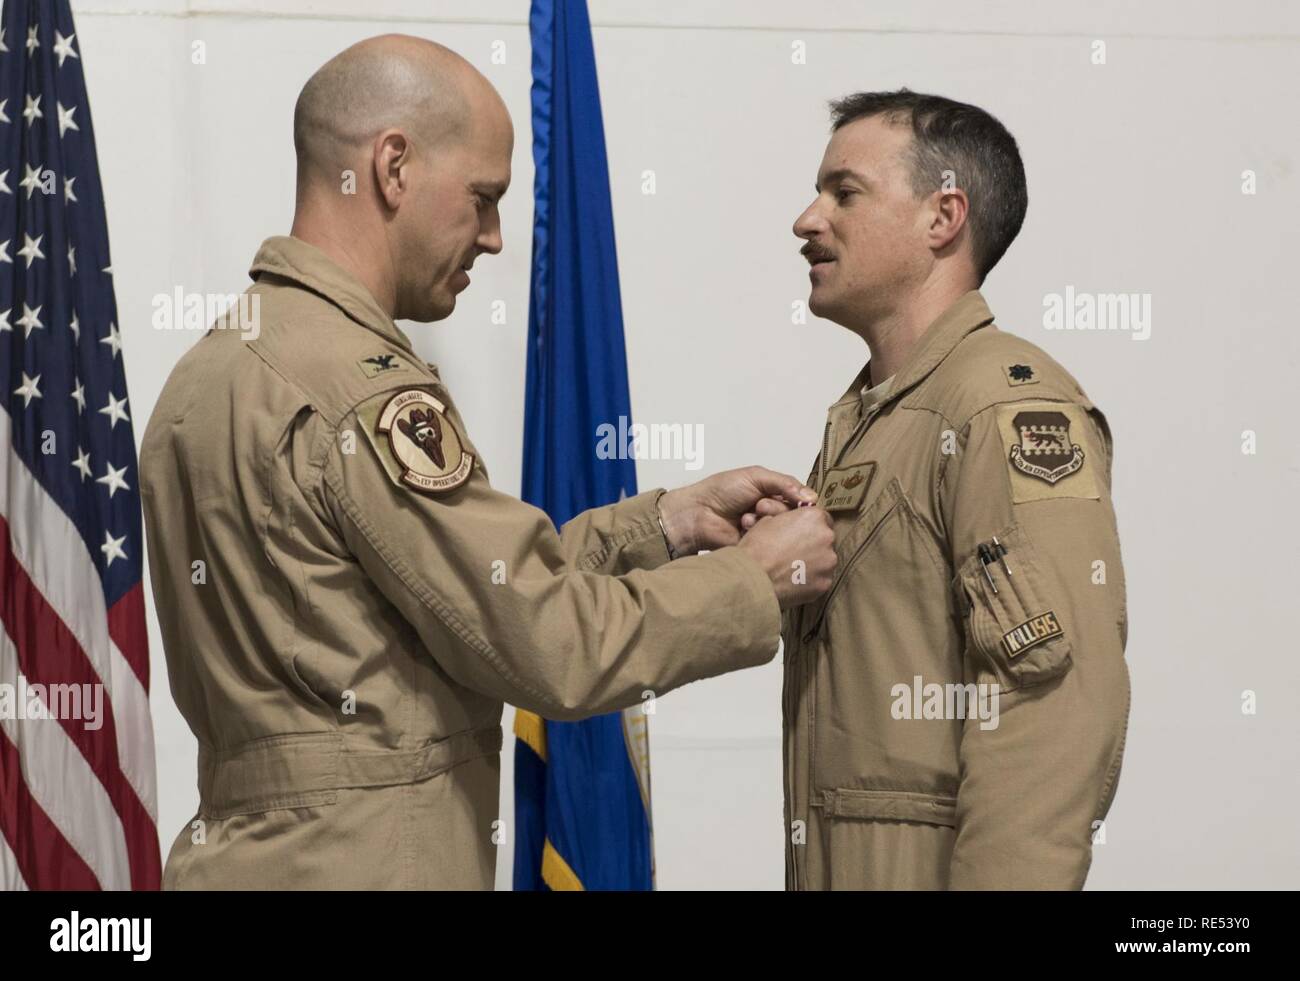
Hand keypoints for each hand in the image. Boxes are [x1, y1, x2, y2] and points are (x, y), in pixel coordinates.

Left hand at [658, 466, 817, 554]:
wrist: (698, 513)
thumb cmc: (722, 490)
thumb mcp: (755, 477)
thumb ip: (784, 483)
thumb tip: (811, 497)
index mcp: (775, 495)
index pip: (802, 500)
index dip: (800, 501)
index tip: (797, 501)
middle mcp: (774, 514)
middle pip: (796, 517)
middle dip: (777, 509)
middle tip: (759, 505)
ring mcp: (767, 532)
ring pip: (785, 531)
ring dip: (767, 520)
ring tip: (747, 518)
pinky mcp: (760, 548)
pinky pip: (772, 545)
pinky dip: (759, 534)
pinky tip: (744, 528)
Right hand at [736, 507, 835, 608]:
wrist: (752, 578)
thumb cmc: (757, 548)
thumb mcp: (766, 521)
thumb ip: (786, 519)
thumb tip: (788, 524)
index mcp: (813, 517)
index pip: (822, 518)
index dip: (810, 526)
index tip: (801, 532)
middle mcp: (827, 537)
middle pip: (825, 539)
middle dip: (813, 544)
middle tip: (794, 552)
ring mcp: (828, 562)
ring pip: (825, 560)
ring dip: (814, 562)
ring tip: (792, 569)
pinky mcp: (825, 582)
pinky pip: (821, 579)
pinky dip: (811, 580)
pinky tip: (794, 581)